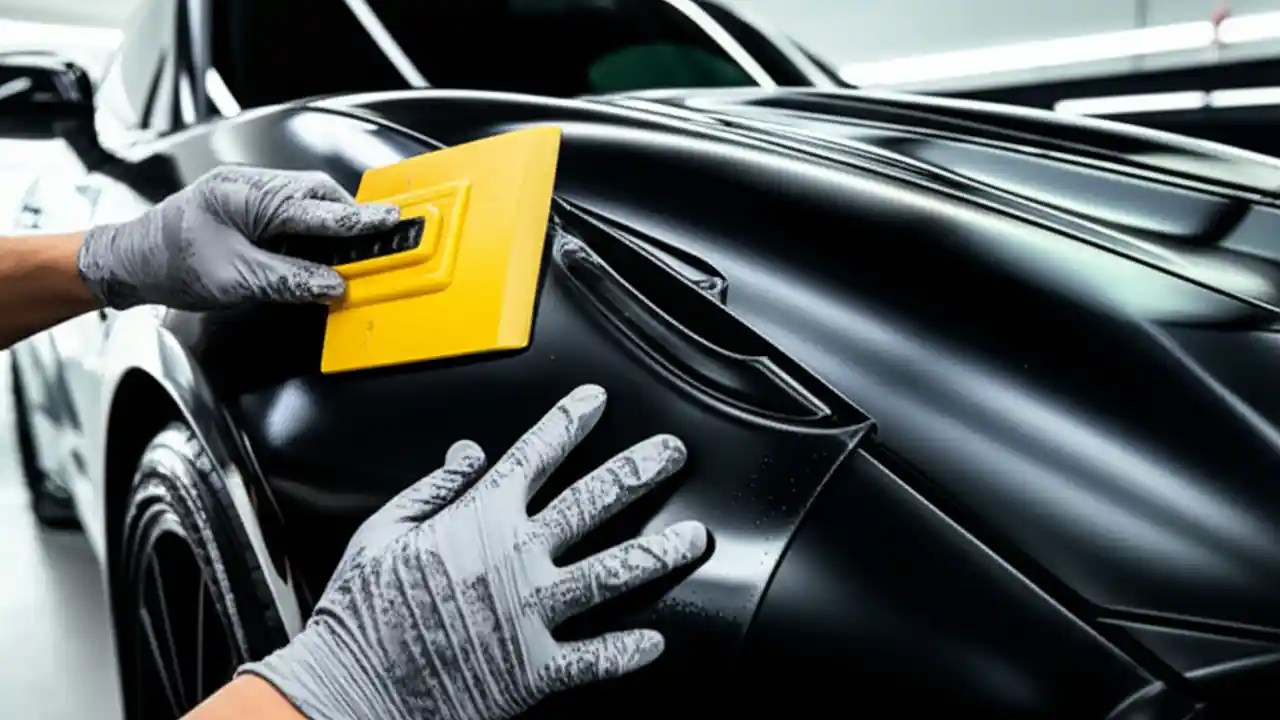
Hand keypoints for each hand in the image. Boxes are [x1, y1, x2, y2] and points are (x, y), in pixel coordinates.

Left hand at [77, 165, 399, 309]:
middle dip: (349, 215)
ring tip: (354, 244)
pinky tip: (320, 245)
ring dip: (331, 221)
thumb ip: (288, 280)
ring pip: (306, 199)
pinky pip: (291, 209)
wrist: (128, 262)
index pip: (314, 210)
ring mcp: (247, 191)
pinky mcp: (246, 204)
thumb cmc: (169, 265)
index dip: (356, 221)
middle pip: (316, 194)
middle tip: (380, 234)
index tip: (389, 223)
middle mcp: (248, 185)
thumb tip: (332, 285)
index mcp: (244, 195)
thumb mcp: (234, 280)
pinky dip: (312, 226)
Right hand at [238, 384, 709, 719]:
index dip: (570, 421)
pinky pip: (595, 657)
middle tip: (671, 454)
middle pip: (593, 502)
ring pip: (612, 572)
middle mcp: (514, 557)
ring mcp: (529, 612)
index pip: (535, 454)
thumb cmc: (361, 614)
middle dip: (638, 471)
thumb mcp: (382, 531)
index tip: (596, 401)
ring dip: (659, 553)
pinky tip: (656, 639)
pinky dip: (628, 650)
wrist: (349, 688)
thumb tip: (467, 453)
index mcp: (477, 518)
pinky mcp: (534, 668)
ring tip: (693, 538)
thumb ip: (432, 488)